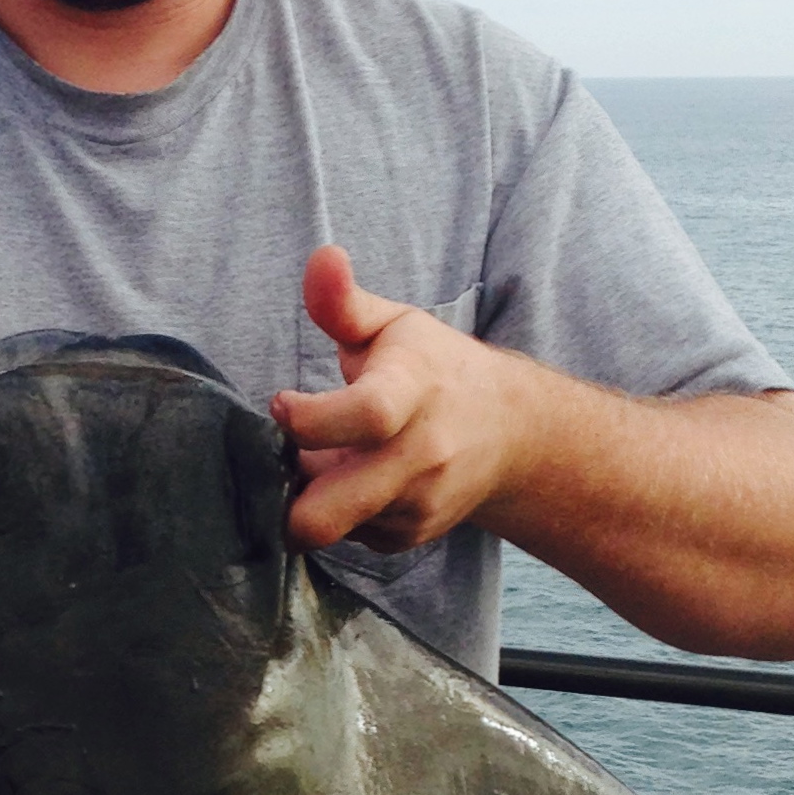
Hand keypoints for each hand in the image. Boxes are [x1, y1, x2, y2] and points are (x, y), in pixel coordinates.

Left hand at [271, 246, 517, 552]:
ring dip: (317, 495)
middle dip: (290, 497)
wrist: (510, 432)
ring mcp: (417, 504)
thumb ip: (343, 302)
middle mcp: (422, 455)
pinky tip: (359, 480)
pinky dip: (342, 513)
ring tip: (338, 458)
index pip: (365, 416)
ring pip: (333, 524)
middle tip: (294, 457)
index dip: (307, 419)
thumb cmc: (436, 369)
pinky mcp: (410, 537)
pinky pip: (349, 537)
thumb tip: (321, 257)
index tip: (282, 403)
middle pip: (330, 511)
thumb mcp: (393, 325)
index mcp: (413, 391)